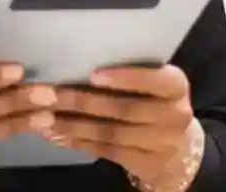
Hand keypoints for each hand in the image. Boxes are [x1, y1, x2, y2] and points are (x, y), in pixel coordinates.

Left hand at [42, 66, 201, 188]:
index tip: (93, 74)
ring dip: (74, 125)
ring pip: (111, 133)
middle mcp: (174, 115)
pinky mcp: (147, 164)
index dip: (125, 78)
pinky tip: (59, 135)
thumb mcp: (154, 85)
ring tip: (45, 118)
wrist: (180, 149)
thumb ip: (128, 74)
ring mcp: (163, 143)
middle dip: (82, 101)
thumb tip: (76, 62)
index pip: (155, 80)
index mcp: (176, 86)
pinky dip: (80, 142)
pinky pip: (108, 151)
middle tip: (49, 95)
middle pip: (124, 109)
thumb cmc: (156, 103)